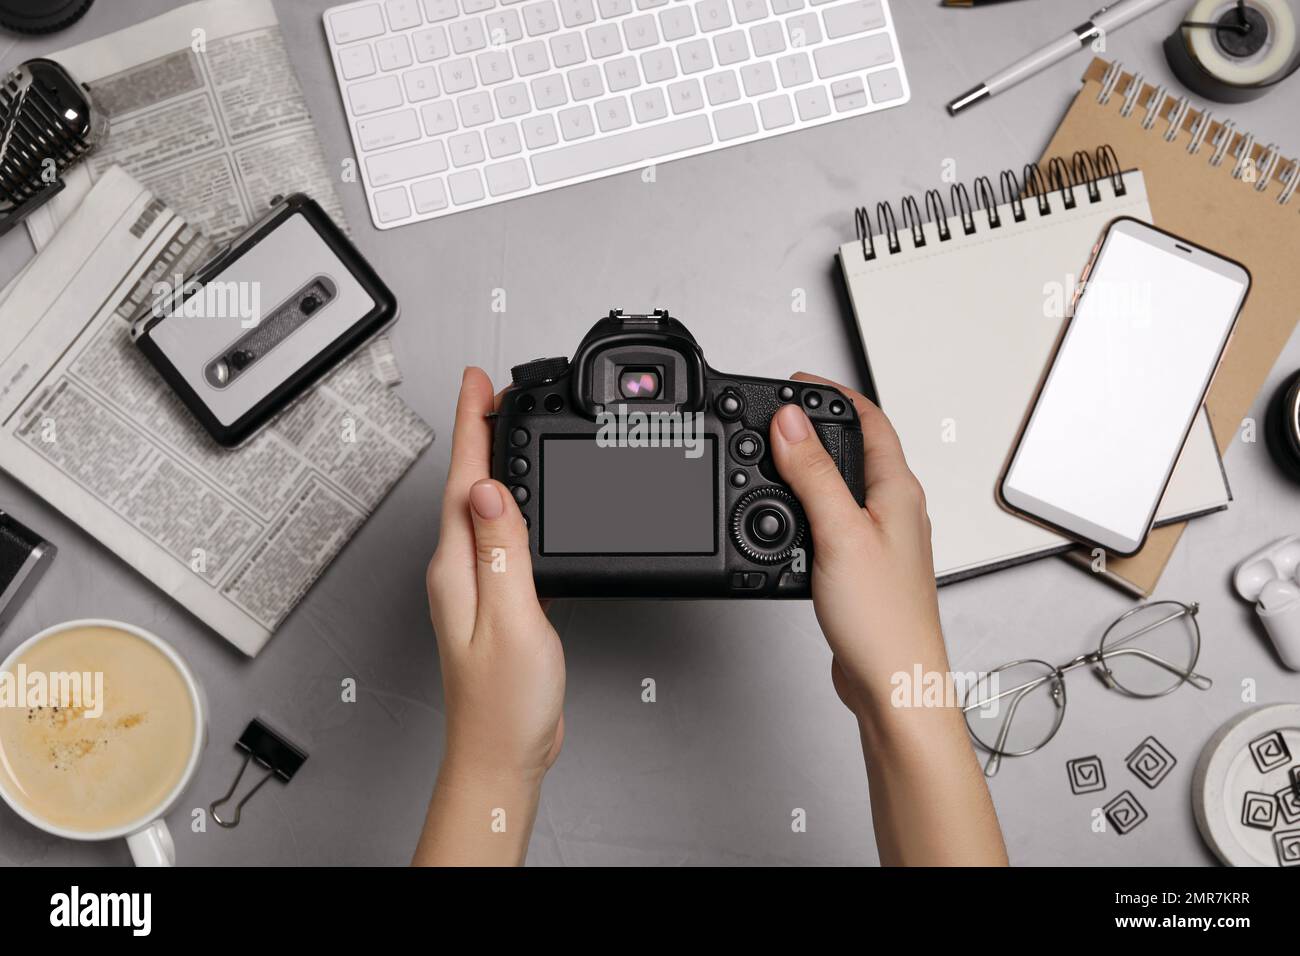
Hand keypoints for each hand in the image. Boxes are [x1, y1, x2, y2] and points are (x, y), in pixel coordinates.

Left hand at [415, 368, 563, 864]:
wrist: (502, 754)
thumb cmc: (504, 703)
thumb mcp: (512, 618)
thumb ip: (502, 550)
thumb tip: (491, 488)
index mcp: (457, 567)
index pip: (465, 479)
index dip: (474, 424)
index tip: (479, 380)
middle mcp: (457, 570)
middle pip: (468, 484)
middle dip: (482, 430)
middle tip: (496, 388)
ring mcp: (472, 585)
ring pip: (483, 507)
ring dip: (496, 462)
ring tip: (506, 426)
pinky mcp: (492, 600)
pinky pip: (499, 536)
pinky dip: (512, 505)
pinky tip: (523, 501)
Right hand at [768, 373, 943, 725]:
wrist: (894, 683)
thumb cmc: (884, 620)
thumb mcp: (839, 532)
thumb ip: (813, 473)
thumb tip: (790, 421)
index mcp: (899, 491)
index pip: (870, 420)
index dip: (834, 393)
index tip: (797, 381)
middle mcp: (896, 510)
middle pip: (858, 448)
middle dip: (819, 423)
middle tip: (780, 410)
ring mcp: (881, 539)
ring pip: (844, 484)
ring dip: (811, 465)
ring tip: (777, 452)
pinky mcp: (863, 566)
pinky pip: (835, 520)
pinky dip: (807, 506)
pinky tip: (788, 517)